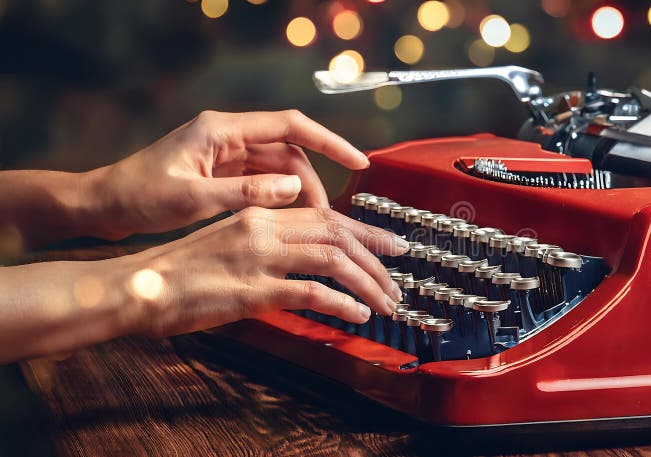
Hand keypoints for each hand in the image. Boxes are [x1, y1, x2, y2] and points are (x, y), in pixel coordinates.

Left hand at [94, 110, 368, 239]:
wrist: (102, 205)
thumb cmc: (137, 196)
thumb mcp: (193, 197)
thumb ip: (247, 193)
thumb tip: (296, 189)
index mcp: (222, 131)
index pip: (291, 127)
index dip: (329, 142)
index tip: (358, 161)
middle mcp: (229, 138)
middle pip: (289, 154)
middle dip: (313, 184)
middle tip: (329, 218)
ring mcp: (226, 156)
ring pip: (279, 171)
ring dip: (298, 196)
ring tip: (312, 227)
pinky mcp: (222, 174)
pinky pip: (263, 184)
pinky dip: (279, 201)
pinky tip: (287, 224)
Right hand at [120, 206, 407, 337]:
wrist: (139, 286)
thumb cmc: (180, 270)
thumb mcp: (227, 242)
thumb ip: (267, 242)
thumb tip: (304, 258)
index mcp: (259, 213)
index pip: (325, 215)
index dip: (363, 229)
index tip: (389, 243)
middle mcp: (264, 228)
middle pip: (336, 232)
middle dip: (376, 253)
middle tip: (400, 273)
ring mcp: (259, 258)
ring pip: (332, 260)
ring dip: (368, 281)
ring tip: (387, 301)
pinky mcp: (253, 291)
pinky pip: (311, 293)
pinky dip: (341, 304)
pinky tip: (359, 315)